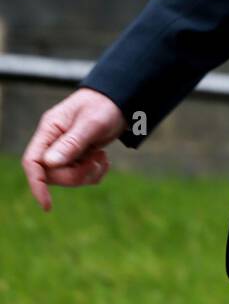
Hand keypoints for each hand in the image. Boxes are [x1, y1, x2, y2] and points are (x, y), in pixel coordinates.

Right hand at [22, 88, 126, 211]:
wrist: (121, 99)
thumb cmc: (105, 105)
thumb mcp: (92, 123)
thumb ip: (72, 143)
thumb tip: (49, 164)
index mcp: (50, 130)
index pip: (33, 162)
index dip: (37, 184)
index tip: (47, 204)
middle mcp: (53, 142)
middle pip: (52, 174)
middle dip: (76, 174)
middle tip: (97, 158)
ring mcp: (65, 150)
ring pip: (68, 177)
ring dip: (88, 173)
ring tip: (102, 156)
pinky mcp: (77, 156)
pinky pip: (81, 176)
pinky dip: (94, 173)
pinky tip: (104, 160)